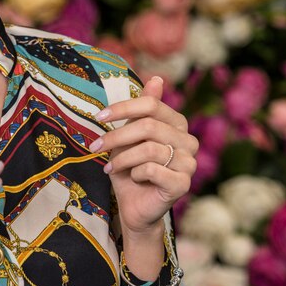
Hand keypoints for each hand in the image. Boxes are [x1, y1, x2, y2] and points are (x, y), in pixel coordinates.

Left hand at [94, 77, 197, 236]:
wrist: (135, 208)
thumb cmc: (131, 170)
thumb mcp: (131, 137)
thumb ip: (143, 110)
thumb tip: (158, 78)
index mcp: (177, 124)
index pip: (151, 104)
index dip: (123, 108)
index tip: (98, 117)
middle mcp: (189, 140)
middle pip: (148, 126)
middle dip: (116, 136)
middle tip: (95, 146)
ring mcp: (189, 163)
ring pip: (149, 149)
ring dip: (122, 158)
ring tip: (110, 167)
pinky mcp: (183, 183)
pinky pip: (152, 169)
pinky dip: (135, 173)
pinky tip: (133, 178)